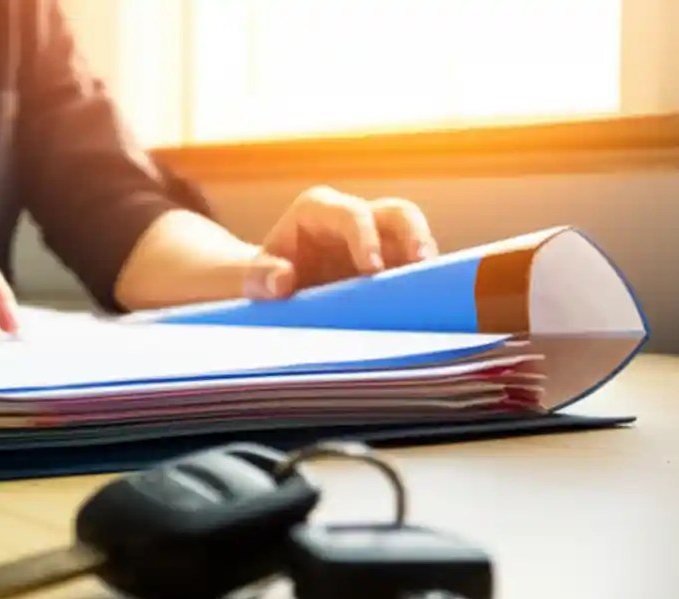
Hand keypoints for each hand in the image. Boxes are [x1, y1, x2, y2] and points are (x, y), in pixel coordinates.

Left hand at [243, 186, 438, 299]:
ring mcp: (376, 241)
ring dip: (427, 263)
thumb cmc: (256, 278)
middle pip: (397, 214)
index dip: (365, 237)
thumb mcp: (244, 277)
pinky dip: (422, 286)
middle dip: (414, 236)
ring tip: (435, 291)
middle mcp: (353, 219)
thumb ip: (255, 277)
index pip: (350, 214)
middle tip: (422, 267)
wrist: (267, 290)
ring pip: (415, 239)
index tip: (372, 269)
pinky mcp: (389, 267)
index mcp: (317, 210)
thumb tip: (282, 282)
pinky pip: (414, 271)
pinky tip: (426, 308)